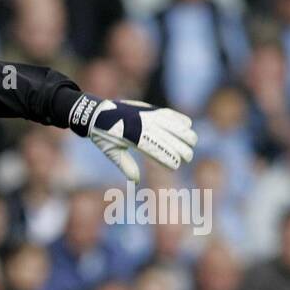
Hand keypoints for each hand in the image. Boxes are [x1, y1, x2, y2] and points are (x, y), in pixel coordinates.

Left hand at [78, 98, 197, 182]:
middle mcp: (140, 124)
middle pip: (166, 136)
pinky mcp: (147, 108)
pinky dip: (178, 118)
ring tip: (193, 142)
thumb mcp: (112, 152)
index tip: (176, 166)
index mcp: (130, 136)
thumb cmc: (103, 136)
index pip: (153, 148)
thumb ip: (125, 165)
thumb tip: (136, 181)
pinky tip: (188, 124)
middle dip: (180, 147)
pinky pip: (167, 112)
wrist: (96, 112)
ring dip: (184, 132)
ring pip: (170, 123)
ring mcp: (145, 114)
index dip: (166, 157)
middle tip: (188, 158)